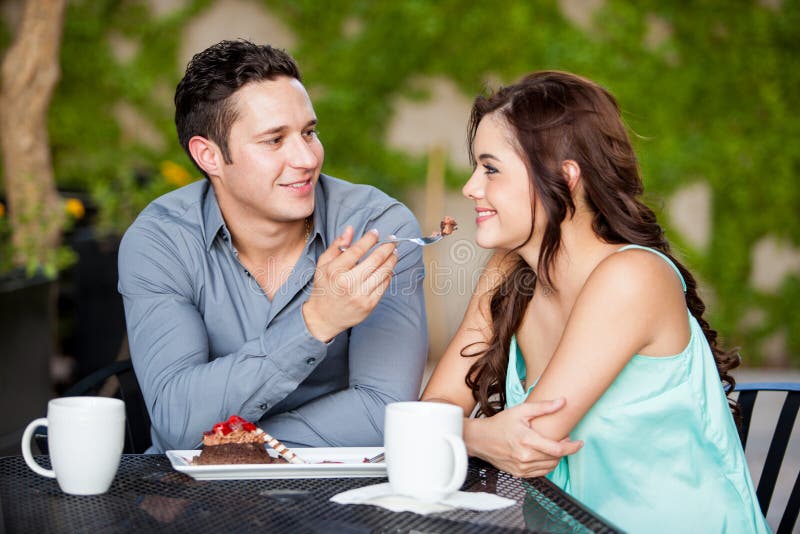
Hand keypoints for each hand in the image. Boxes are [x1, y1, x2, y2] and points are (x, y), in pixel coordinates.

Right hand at [302, 226, 396, 341]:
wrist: (324, 317)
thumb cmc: (324, 287)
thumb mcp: (323, 265)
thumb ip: (337, 246)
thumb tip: (350, 229)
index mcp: (335, 271)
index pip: (357, 250)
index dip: (369, 239)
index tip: (376, 233)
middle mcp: (348, 283)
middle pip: (374, 260)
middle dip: (387, 247)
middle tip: (393, 240)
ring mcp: (360, 296)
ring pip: (383, 273)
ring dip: (392, 260)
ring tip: (394, 252)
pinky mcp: (369, 305)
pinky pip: (384, 286)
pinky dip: (388, 275)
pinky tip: (389, 268)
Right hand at [464, 399, 582, 477]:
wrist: (480, 439)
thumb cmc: (499, 424)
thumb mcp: (520, 411)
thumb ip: (543, 407)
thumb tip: (562, 402)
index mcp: (527, 441)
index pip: (557, 449)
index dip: (572, 447)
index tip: (579, 443)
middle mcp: (525, 457)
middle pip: (555, 459)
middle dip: (564, 450)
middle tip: (563, 439)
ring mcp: (521, 468)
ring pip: (549, 467)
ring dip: (556, 458)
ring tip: (554, 446)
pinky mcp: (519, 474)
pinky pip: (540, 473)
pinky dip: (547, 465)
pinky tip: (545, 455)